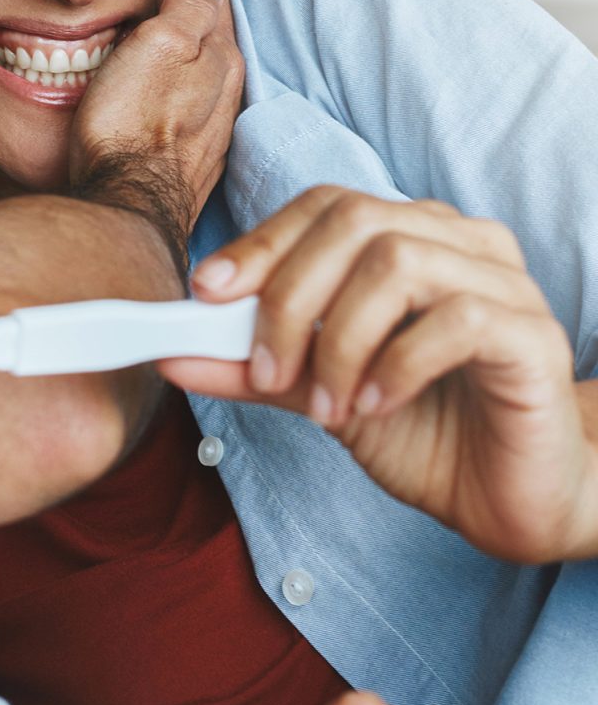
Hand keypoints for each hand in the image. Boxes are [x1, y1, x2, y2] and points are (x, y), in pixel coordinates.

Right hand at [70, 0, 244, 255]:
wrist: (125, 206)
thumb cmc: (131, 125)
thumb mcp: (157, 46)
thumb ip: (187, 8)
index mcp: (222, 59)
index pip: (216, 5)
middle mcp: (227, 97)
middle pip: (213, 45)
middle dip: (194, 26)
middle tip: (166, 4)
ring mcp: (212, 135)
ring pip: (203, 85)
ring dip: (186, 68)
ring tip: (158, 53)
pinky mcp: (190, 167)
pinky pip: (189, 120)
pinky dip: (176, 105)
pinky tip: (157, 107)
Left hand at [162, 186, 597, 563]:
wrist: (508, 498)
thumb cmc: (419, 430)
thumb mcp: (315, 393)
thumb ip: (250, 367)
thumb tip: (170, 353)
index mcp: (408, 237)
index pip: (325, 205)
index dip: (262, 243)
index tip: (208, 295)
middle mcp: (458, 243)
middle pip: (354, 222)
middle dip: (290, 297)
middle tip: (269, 371)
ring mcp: (503, 283)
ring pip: (398, 263)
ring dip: (341, 340)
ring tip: (327, 404)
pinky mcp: (533, 336)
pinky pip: (456, 320)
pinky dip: (396, 364)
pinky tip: (374, 406)